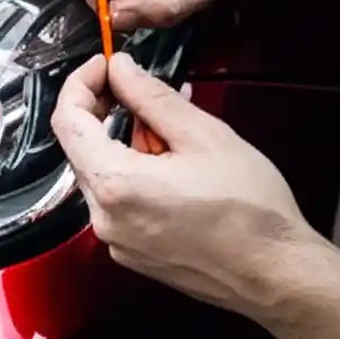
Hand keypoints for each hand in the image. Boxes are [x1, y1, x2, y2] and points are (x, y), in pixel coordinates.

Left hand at [50, 53, 319, 320]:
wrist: (272, 273)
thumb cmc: (250, 213)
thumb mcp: (204, 136)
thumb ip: (152, 97)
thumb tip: (121, 70)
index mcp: (114, 184)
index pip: (67, 121)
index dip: (80, 84)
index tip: (103, 65)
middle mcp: (103, 216)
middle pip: (82, 148)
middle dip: (106, 113)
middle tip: (136, 91)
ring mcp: (112, 238)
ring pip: (101, 174)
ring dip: (125, 146)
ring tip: (172, 139)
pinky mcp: (126, 250)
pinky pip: (116, 201)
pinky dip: (133, 176)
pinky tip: (171, 171)